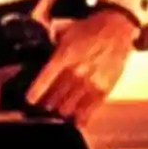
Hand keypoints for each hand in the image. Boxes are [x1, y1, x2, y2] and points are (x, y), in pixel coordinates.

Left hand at [24, 4, 138, 126]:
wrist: (117, 27)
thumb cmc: (89, 29)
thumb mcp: (64, 31)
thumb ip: (49, 43)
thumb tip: (33, 50)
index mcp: (63, 56)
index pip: (43, 81)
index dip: (34, 94)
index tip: (30, 100)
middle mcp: (76, 71)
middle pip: (53, 98)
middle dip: (46, 105)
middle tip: (42, 108)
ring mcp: (91, 82)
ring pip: (68, 108)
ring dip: (60, 112)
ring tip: (57, 112)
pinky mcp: (104, 89)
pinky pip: (89, 111)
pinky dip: (79, 119)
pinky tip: (74, 122)